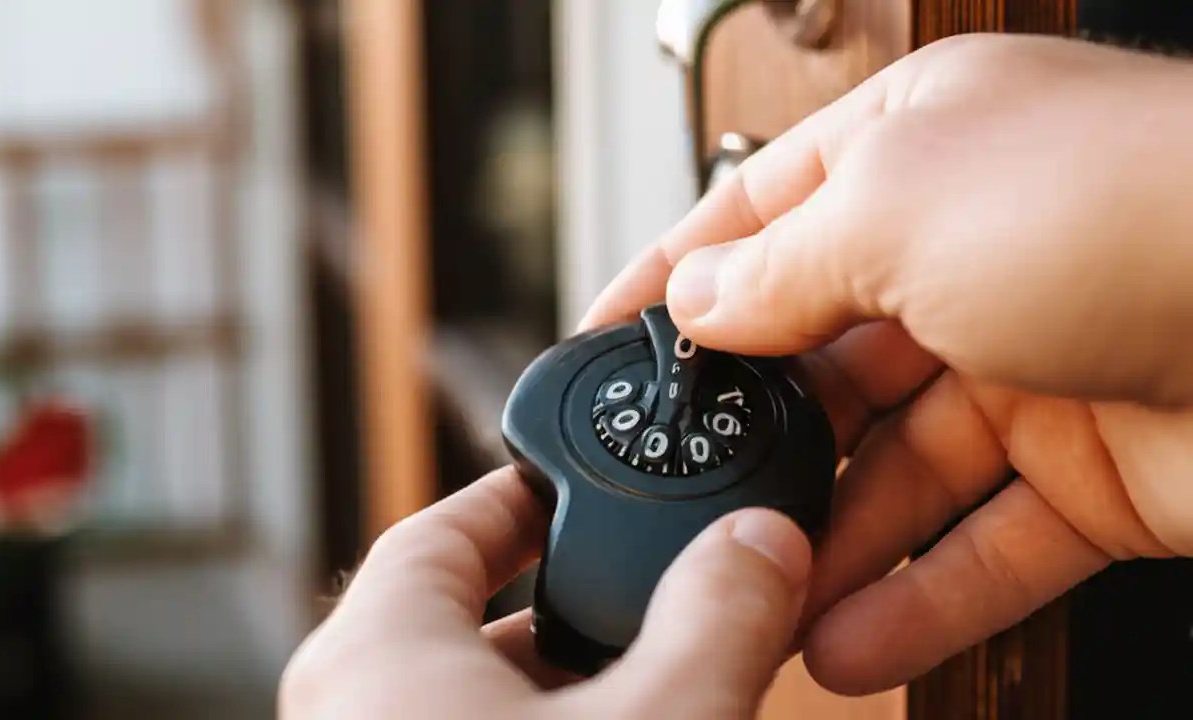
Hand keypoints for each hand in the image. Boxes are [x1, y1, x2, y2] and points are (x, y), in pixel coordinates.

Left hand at [280, 467, 811, 719]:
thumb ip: (714, 624)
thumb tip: (761, 543)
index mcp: (373, 657)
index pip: (443, 529)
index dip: (524, 492)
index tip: (585, 479)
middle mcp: (348, 711)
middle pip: (464, 615)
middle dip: (570, 604)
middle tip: (649, 590)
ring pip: (474, 695)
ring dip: (566, 684)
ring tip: (654, 680)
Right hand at [582, 34, 1192, 694]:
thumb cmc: (1134, 204)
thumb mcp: (897, 211)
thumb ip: (778, 267)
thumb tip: (698, 300)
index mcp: (913, 150)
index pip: (753, 215)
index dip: (670, 279)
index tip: (605, 343)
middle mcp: (966, 250)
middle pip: (820, 359)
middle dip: (753, 436)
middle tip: (689, 503)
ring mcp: (1028, 361)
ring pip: (893, 470)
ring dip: (826, 542)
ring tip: (760, 603)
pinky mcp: (1090, 469)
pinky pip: (979, 543)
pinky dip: (914, 597)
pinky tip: (848, 637)